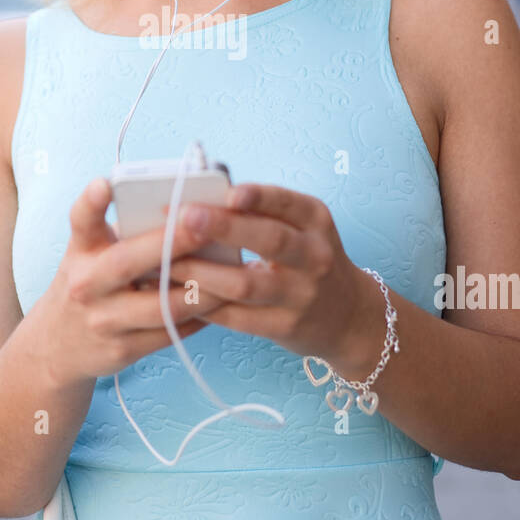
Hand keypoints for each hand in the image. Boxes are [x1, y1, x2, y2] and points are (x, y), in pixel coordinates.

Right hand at [32, 177, 227, 388]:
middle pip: (127, 262)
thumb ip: (128, 231)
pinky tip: (221, 303)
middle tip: (207, 227)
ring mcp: (103, 320)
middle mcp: (86, 284)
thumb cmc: (91, 283)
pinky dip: (199, 317)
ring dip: (201, 290)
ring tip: (232, 273)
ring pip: (160, 306)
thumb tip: (189, 207)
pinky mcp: (122, 349)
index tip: (104, 184)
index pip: (81, 221)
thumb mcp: (93, 252)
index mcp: (82, 250)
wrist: (58, 345)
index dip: (92, 202)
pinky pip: (170, 333)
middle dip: (171, 244)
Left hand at [167, 183, 372, 370]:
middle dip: (224, 228)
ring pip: (247, 284)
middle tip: (184, 217)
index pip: (288, 203)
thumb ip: (262, 213)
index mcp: (316, 221)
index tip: (229, 192)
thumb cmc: (308, 261)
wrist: (348, 316)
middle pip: (269, 240)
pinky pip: (239, 317)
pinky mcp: (285, 326)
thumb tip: (201, 198)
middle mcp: (315, 256)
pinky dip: (206, 306)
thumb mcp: (302, 229)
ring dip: (204, 272)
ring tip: (170, 262)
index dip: (259, 197)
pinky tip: (181, 295)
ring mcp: (302, 295)